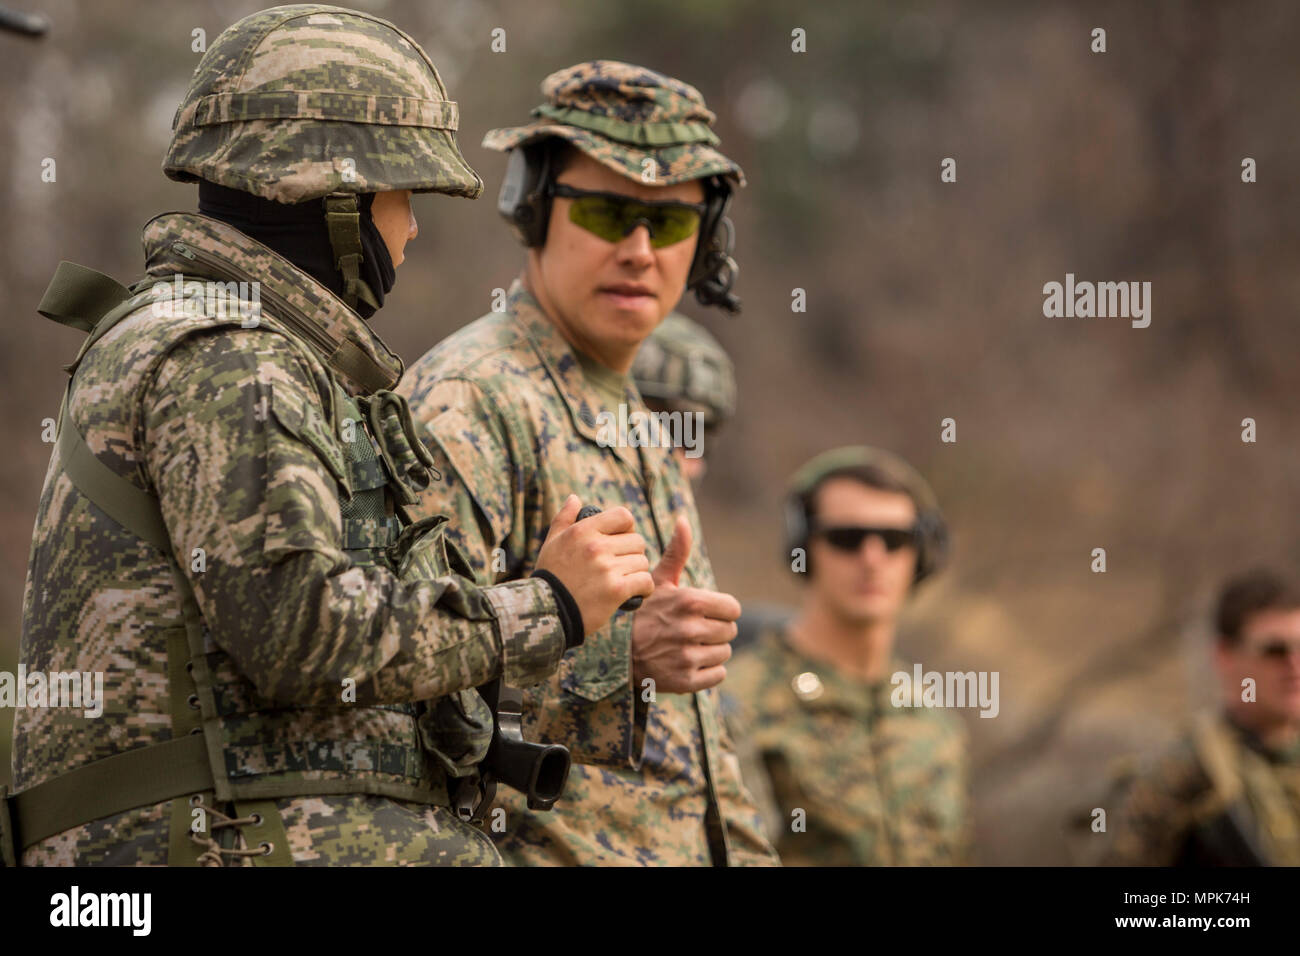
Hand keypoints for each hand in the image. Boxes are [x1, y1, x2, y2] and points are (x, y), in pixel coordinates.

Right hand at [534, 495, 652, 635]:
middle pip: (637, 541)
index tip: (621, 541)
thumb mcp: (552, 543)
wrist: (546, 613)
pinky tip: (636, 593)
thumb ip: (564, 518)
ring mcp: (607, 568)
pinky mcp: (617, 590)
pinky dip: (644, 588)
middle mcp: (596, 546)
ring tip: (626, 580)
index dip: (627, 528)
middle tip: (623, 566)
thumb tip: (574, 498)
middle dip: (633, 553)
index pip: (624, 516)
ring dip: (638, 572)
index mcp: (583, 531)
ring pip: (642, 562)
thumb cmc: (550, 577)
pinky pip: (645, 582)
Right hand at [631, 515, 740, 694]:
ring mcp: (687, 657)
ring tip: (689, 646)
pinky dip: (708, 671)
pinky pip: (718, 675)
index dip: (720, 610)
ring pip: (724, 653)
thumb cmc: (642, 613)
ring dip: (712, 650)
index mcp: (689, 601)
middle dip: (716, 630)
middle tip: (693, 630)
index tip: (704, 612)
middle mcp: (689, 628)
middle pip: (730, 631)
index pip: (733, 608)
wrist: (615, 653)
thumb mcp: (657, 581)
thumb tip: (683, 519)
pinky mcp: (685, 681)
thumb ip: (677, 552)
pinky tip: (688, 663)